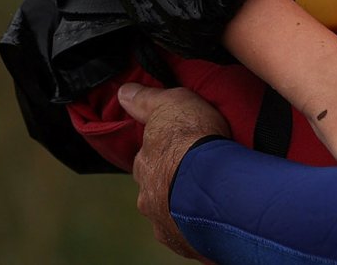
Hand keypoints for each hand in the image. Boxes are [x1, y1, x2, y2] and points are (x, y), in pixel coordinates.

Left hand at [119, 83, 230, 259]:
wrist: (212, 179)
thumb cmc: (190, 137)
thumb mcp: (169, 103)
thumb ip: (145, 100)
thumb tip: (122, 93)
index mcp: (144, 167)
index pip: (147, 162)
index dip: (160, 156)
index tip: (175, 152)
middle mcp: (149, 198)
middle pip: (157, 191)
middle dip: (171, 185)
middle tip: (195, 176)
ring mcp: (165, 223)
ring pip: (172, 215)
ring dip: (185, 208)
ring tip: (209, 199)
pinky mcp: (186, 243)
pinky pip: (191, 236)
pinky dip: (199, 228)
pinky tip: (214, 220)